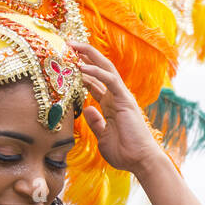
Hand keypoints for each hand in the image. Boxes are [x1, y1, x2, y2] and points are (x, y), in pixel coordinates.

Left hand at [69, 40, 165, 174]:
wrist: (140, 161)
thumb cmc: (124, 152)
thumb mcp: (103, 136)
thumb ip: (95, 122)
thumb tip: (87, 109)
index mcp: (110, 104)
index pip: (94, 82)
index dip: (80, 71)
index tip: (65, 62)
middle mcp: (115, 96)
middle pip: (99, 68)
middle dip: (84, 55)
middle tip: (67, 43)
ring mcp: (121, 96)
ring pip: (105, 67)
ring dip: (89, 55)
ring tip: (73, 46)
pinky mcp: (124, 99)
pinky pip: (110, 80)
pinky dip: (96, 72)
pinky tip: (82, 67)